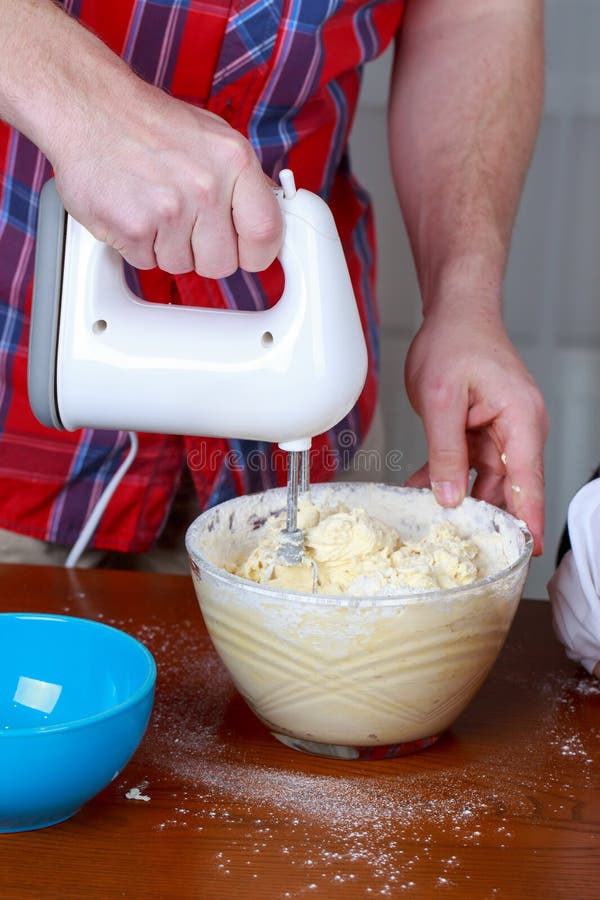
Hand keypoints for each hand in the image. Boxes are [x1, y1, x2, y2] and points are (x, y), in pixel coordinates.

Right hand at [51, 80, 281, 277]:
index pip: (266, 233)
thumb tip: (269, 213)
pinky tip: (133, 210)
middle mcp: (206, 186)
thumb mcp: (214, 138)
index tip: (247, 252)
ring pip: (182, 266)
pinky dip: (138, 245)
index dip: (256, 253)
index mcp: (234, 162)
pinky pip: (146, 262)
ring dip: (166, 248)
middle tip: (186, 225)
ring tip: (154, 207)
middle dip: (204, 253)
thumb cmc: (148, 122)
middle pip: (222, 264)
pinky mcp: (134, 228)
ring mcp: (170, 210)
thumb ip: (243, 182)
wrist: (88, 106)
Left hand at [404, 302, 547, 554]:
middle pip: (507, 487)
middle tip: (461, 550)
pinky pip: (465, 464)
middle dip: (485, 519)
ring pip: (483, 480)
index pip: (527, 481)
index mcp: (520, 420)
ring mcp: (500, 432)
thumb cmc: (455, 342)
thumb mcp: (441, 398)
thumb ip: (445, 451)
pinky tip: (419, 491)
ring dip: (458, 500)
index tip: (524, 553)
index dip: (526, 520)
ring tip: (433, 526)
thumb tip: (447, 497)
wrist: (455, 313)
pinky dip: (444, 477)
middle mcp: (518, 430)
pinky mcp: (481, 431)